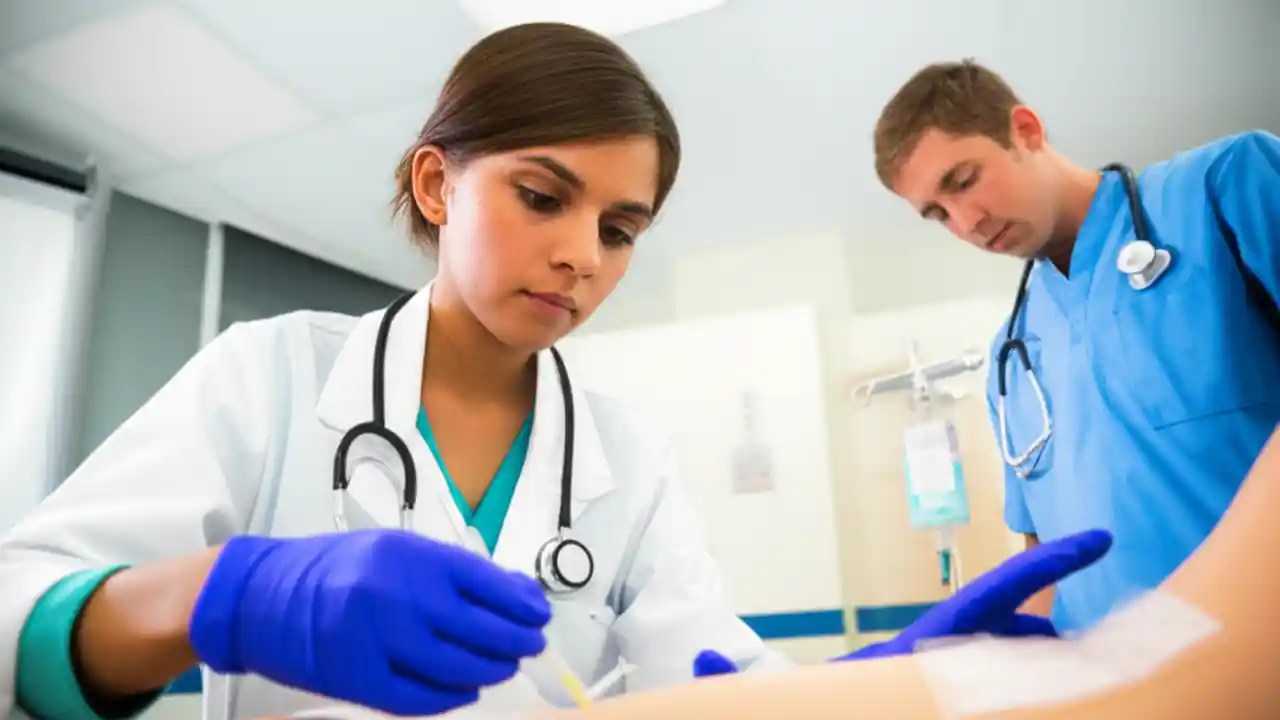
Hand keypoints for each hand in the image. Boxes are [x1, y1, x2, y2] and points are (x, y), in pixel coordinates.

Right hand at [189, 529, 551, 716]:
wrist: (261, 596)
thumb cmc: (333, 569)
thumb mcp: (397, 549)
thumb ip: (451, 570)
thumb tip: (512, 592)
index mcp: (412, 557)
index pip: (487, 583)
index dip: (521, 603)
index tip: (538, 614)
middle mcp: (398, 597)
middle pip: (480, 630)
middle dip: (514, 641)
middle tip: (529, 645)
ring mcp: (378, 641)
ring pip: (457, 668)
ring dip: (489, 671)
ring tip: (502, 667)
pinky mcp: (358, 680)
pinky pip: (419, 699)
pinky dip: (450, 698)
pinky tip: (466, 690)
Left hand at [693, 529, 1111, 675]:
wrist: (833, 711)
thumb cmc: (824, 700)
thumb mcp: (796, 693)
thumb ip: (742, 683)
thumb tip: (701, 668)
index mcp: (926, 644)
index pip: (988, 599)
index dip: (1042, 572)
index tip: (1096, 539)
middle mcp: (954, 656)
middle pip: (1018, 626)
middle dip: (1057, 610)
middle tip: (1106, 592)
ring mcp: (967, 681)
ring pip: (1026, 669)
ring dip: (1055, 669)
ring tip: (1093, 671)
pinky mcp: (972, 698)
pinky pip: (1019, 695)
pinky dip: (1043, 696)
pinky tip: (1071, 697)